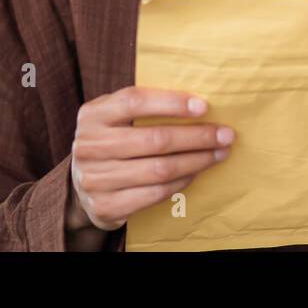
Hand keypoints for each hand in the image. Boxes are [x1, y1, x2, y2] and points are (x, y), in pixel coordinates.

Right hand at [65, 87, 234, 246]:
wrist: (82, 184)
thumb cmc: (113, 139)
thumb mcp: (117, 116)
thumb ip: (145, 106)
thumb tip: (199, 103)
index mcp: (92, 115)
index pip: (133, 101)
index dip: (171, 103)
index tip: (204, 106)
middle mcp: (88, 146)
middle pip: (153, 139)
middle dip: (196, 137)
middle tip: (225, 134)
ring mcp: (94, 179)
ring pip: (159, 169)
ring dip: (196, 161)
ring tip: (219, 153)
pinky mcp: (105, 206)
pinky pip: (154, 194)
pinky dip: (181, 182)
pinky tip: (196, 173)